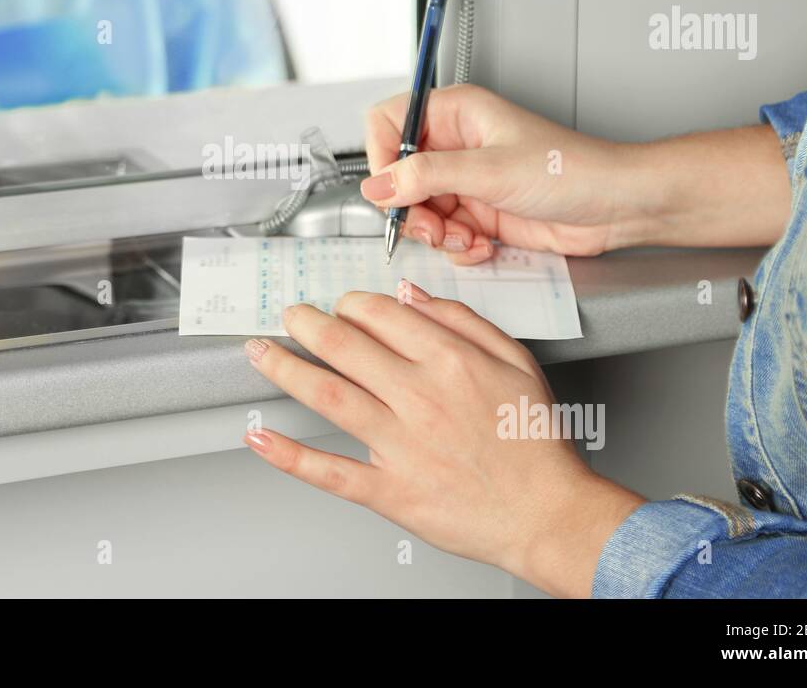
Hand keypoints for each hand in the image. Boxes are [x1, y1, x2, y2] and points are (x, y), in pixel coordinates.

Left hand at [242, 284, 643, 597]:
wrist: (547, 514)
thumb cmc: (533, 443)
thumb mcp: (516, 361)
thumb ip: (462, 320)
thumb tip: (411, 293)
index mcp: (450, 361)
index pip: (382, 314)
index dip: (352, 304)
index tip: (343, 305)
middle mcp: (420, 397)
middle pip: (344, 345)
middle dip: (307, 323)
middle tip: (290, 315)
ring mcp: (400, 445)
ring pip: (328, 395)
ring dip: (285, 368)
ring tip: (260, 352)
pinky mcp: (390, 491)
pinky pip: (330, 471)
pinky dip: (289, 454)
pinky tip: (261, 436)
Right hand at [361, 84, 641, 258]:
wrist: (613, 208)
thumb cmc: (572, 170)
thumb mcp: (490, 170)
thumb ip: (426, 176)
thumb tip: (377, 184)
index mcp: (456, 113)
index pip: (389, 124)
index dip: (383, 158)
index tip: (392, 190)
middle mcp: (455, 145)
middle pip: (399, 177)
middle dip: (412, 210)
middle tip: (433, 227)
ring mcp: (465, 181)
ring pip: (418, 212)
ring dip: (438, 234)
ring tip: (468, 237)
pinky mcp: (477, 213)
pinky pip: (444, 235)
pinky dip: (459, 248)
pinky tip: (484, 245)